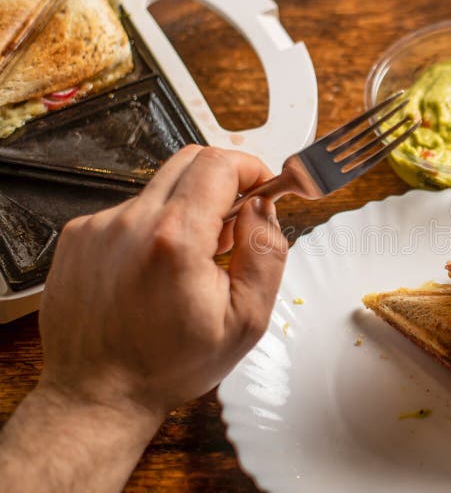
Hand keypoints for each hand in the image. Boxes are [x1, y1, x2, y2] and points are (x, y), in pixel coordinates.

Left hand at [39, 145, 287, 416]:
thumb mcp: (245, 320)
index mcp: (176, 240)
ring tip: (188, 262)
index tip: (260, 187)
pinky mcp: (79, 237)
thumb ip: (265, 254)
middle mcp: (131, 224)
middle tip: (231, 226)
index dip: (249, 168)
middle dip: (222, 183)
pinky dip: (151, 228)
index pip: (218, 164)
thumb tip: (263, 209)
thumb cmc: (168, 364)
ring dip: (185, 211)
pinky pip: (129, 211)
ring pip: (159, 189)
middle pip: (188, 162)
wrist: (97, 393)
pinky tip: (153, 271)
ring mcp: (98, 227)